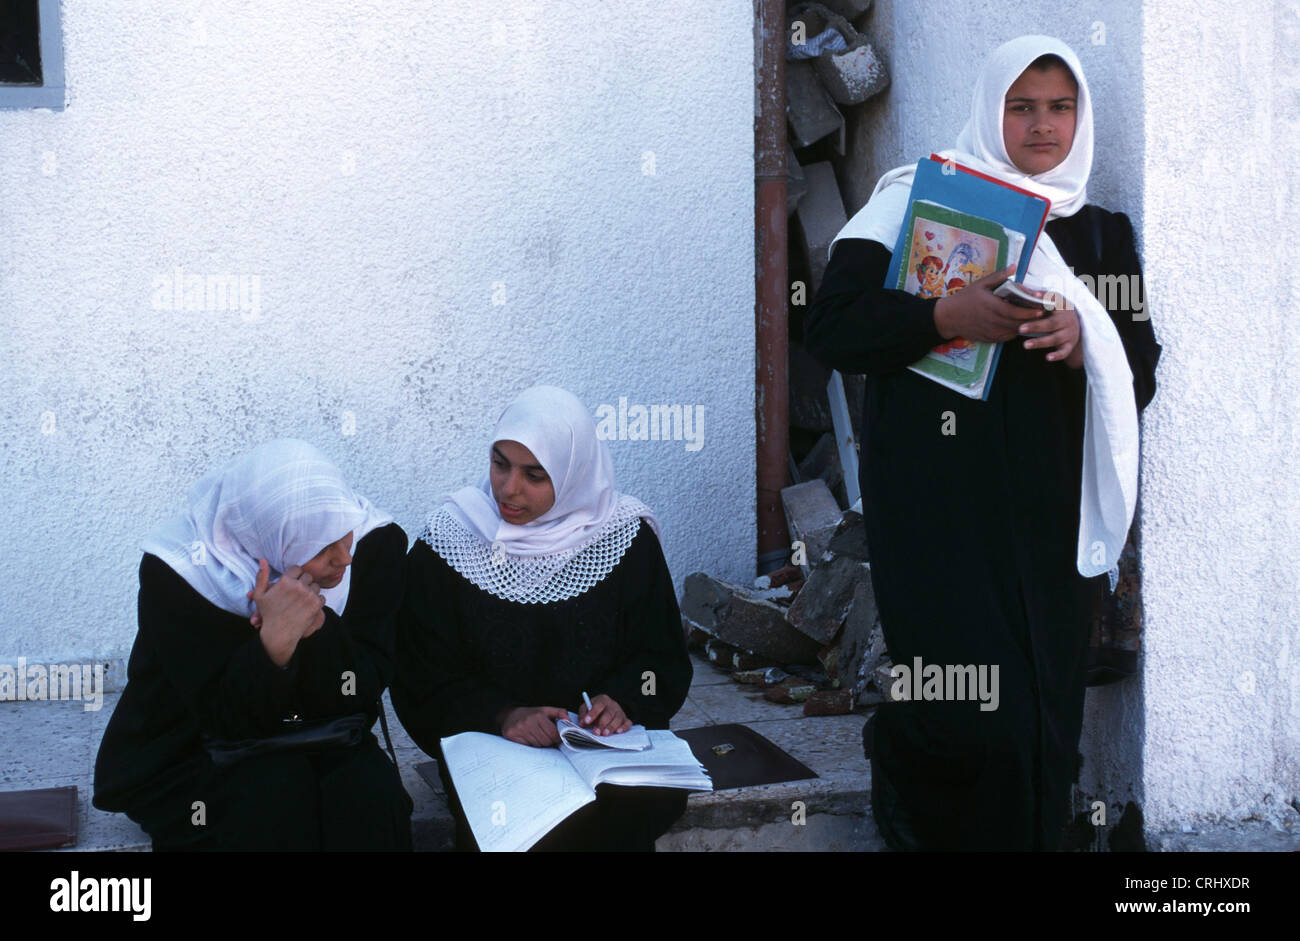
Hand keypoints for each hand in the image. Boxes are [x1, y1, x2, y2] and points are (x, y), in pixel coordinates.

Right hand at [248, 559, 324, 666]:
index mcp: (285, 581)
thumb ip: (261, 576)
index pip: (297, 568)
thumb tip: (263, 559)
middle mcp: (298, 586)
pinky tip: (307, 606)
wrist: (279, 634)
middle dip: (303, 582)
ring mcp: (309, 595)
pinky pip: (322, 596)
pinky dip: (316, 601)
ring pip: (315, 585)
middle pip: (308, 576)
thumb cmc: (268, 613)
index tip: (292, 583)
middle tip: (297, 591)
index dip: (295, 575)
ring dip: (311, 591)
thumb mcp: (260, 595)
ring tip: (302, 599)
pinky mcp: (316, 604)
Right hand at [500, 706, 567, 746]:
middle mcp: (528, 722)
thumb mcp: (545, 710)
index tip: (558, 737)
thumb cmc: (531, 714)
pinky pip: (528, 747)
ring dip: (541, 744)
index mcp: (538, 715)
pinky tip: (529, 739)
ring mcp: (519, 730)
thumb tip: (568, 720)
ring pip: (538, 745)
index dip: (558, 737)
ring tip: (538, 737)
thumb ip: (559, 713)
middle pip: (546, 741)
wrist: (509, 715)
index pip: (553, 733)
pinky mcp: (512, 736)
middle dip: (550, 741)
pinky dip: (531, 746)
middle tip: (547, 738)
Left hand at [578, 694, 631, 735]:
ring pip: (618, 718)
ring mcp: (620, 712)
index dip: (592, 713)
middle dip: (602, 724)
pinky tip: (618, 732)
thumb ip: (583, 714)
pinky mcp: (625, 719)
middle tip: (596, 733)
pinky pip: (627, 723)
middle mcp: (613, 704)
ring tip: (605, 734)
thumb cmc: (594, 710)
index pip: (599, 704)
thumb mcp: (586, 708)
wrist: (605, 709)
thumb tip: (582, 723)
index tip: (586, 721)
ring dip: (611, 727)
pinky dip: (624, 727)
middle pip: (609, 713)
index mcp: (602, 700)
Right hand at [933, 265, 1047, 343]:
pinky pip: (1007, 337)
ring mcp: (992, 332)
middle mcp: (993, 321)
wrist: (949, 318)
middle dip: (1032, 319)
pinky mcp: (990, 339)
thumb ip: (998, 276)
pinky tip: (1020, 325)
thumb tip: (1014, 267)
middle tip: (1044, 313)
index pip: (1016, 312)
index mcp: (992, 306)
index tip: (1041, 307)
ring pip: (1014, 331)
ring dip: (1025, 326)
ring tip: (1036, 319)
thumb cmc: (965, 298)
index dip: (1030, 311)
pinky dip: (1015, 331)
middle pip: (1018, 323)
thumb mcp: (980, 284)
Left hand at [1016, 289, 1082, 365]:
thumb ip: (1036, 299)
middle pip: (1051, 323)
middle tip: (1021, 328)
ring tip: (1026, 345)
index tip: (1034, 295)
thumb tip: (1016, 289)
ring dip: (1040, 342)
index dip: (1046, 297)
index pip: (1055, 299)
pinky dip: (1057, 355)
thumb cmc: (1057, 314)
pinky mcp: (1069, 345)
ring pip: (1054, 338)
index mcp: (1062, 307)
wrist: (1077, 328)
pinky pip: (1064, 351)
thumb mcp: (1051, 304)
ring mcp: (1069, 333)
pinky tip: (1048, 357)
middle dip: (1036, 326)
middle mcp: (1067, 319)